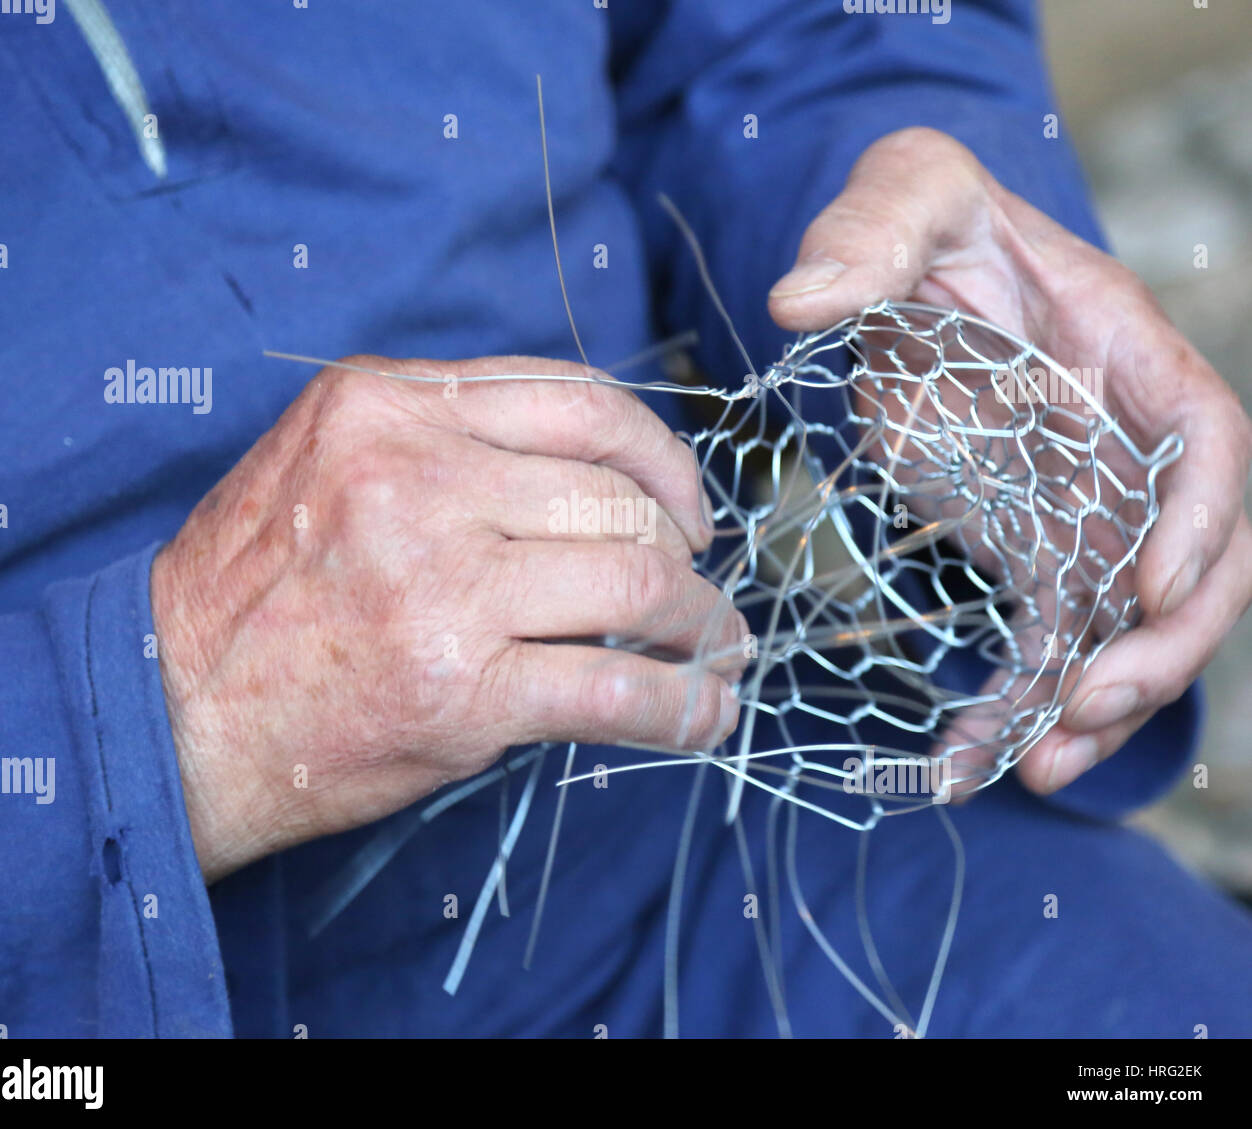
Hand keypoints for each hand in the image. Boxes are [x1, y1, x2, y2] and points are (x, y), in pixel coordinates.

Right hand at [151, 356, 745, 881]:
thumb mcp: (331, 462)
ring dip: (700, 623)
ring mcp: (439, 583)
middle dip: (684, 550)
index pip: (578, 400)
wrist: (171, 709)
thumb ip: (452, 442)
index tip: (683, 506)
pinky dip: (681, 705)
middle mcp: (414, 478)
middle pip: (616, 496)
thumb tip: (601, 479)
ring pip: (635, 582)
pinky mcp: (457, 689)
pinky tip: (704, 715)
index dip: (661, 454)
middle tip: (696, 590)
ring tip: (716, 648)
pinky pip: (614, 688)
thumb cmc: (256, 589)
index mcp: (386, 406)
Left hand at [768, 127, 1251, 796]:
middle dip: (1158, 648)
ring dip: (1091, 707)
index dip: (1201, 519)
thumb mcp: (903, 195)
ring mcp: (1080, 504)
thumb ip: (867, 237)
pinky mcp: (1028, 546)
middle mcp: (1120, 442)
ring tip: (1030, 772)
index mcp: (1121, 351)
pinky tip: (967, 761)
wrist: (906, 271)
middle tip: (1084, 713)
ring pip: (1121, 626)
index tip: (1151, 591)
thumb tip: (798, 300)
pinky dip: (1016, 705)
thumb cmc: (922, 221)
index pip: (1203, 438)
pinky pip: (1044, 639)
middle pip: (1191, 561)